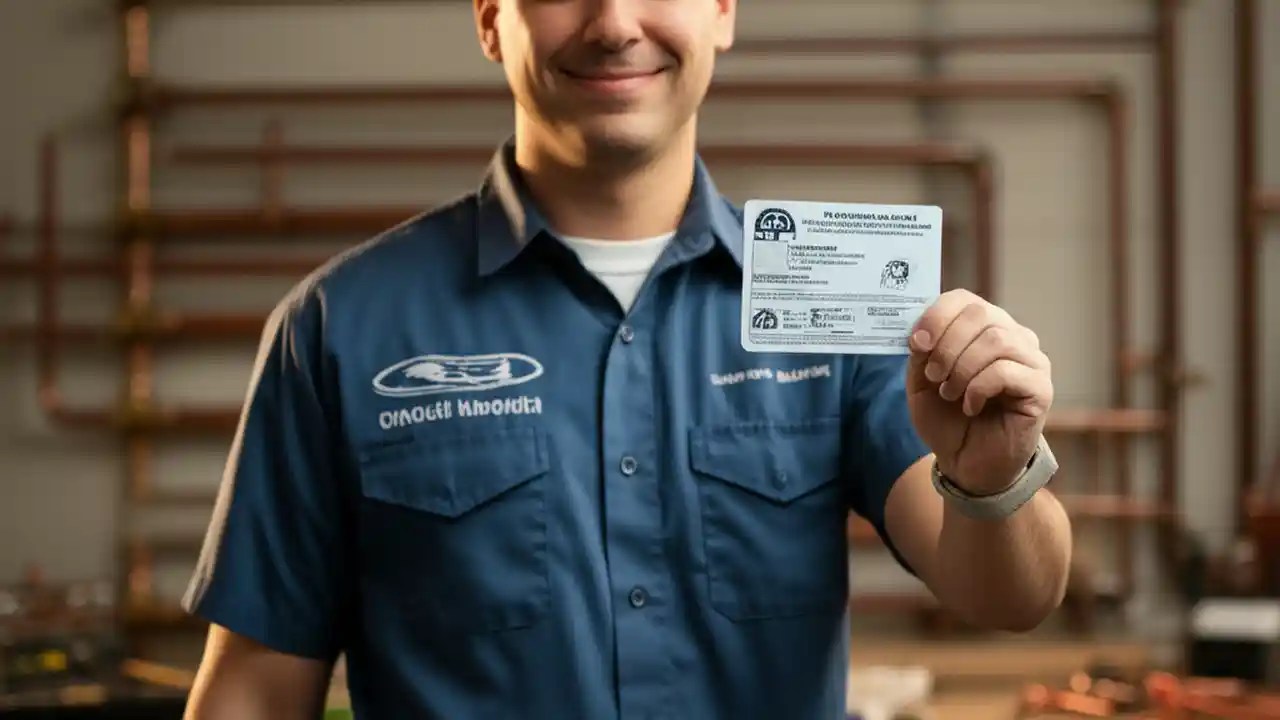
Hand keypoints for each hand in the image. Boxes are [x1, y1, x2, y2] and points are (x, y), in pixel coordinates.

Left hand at [907, 289, 1052, 494]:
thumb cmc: (947, 419)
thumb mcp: (920, 382)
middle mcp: (1013, 337)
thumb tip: (922, 332)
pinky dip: (978, 388)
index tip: (916, 344)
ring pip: (996, 340)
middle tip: (933, 375)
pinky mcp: (1041, 389)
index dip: (937, 316)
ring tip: (950, 394)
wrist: (966, 463)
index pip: (965, 299)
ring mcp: (1031, 361)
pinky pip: (1006, 371)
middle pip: (981, 314)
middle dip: (947, 345)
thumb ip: (921, 352)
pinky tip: (971, 406)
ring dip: (962, 368)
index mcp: (983, 328)